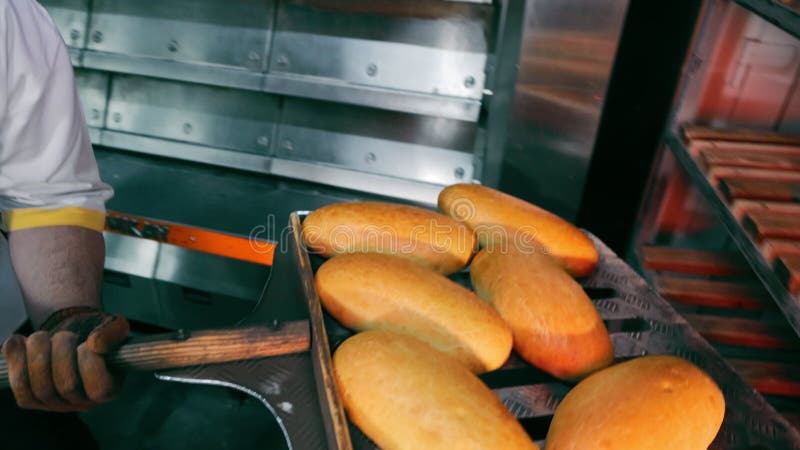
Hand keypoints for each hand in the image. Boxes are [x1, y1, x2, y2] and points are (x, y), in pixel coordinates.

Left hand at [2, 307, 128, 410]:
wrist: (72, 331)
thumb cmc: (98, 331)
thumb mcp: (113, 325)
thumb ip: (112, 332)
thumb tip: (96, 344)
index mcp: (109, 389)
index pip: (100, 389)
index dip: (90, 362)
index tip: (88, 343)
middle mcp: (82, 402)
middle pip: (66, 385)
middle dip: (62, 351)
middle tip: (67, 335)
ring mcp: (55, 403)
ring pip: (38, 388)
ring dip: (37, 353)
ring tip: (42, 336)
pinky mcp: (32, 398)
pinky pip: (19, 387)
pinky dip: (15, 360)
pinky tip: (18, 341)